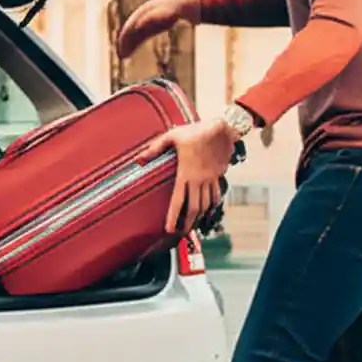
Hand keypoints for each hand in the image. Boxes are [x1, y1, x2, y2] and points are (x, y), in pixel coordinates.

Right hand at [116, 0, 200, 59]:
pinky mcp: (154, 25)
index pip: (132, 24)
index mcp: (147, 9)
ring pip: (135, 33)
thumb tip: (141, 24)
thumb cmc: (186, 7)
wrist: (196, 6)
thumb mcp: (174, 11)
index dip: (126, 36)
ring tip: (124, 57)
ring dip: (129, 44)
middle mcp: (145, 13)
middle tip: (122, 55)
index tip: (123, 49)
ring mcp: (149, 19)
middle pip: (131, 29)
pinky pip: (141, 35)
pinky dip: (136, 43)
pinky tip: (132, 52)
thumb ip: (158, 16)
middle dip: (125, 42)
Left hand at [137, 120, 237, 234]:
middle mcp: (199, 180)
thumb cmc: (195, 131)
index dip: (173, 217)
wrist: (223, 128)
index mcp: (185, 174)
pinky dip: (212, 204)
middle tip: (181, 233)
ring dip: (199, 216)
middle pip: (194, 208)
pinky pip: (216, 194)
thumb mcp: (171, 136)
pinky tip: (208, 210)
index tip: (169, 229)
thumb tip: (138, 159)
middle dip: (188, 223)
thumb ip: (154, 148)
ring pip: (206, 204)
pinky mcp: (218, 175)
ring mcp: (210, 179)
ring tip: (192, 225)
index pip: (178, 201)